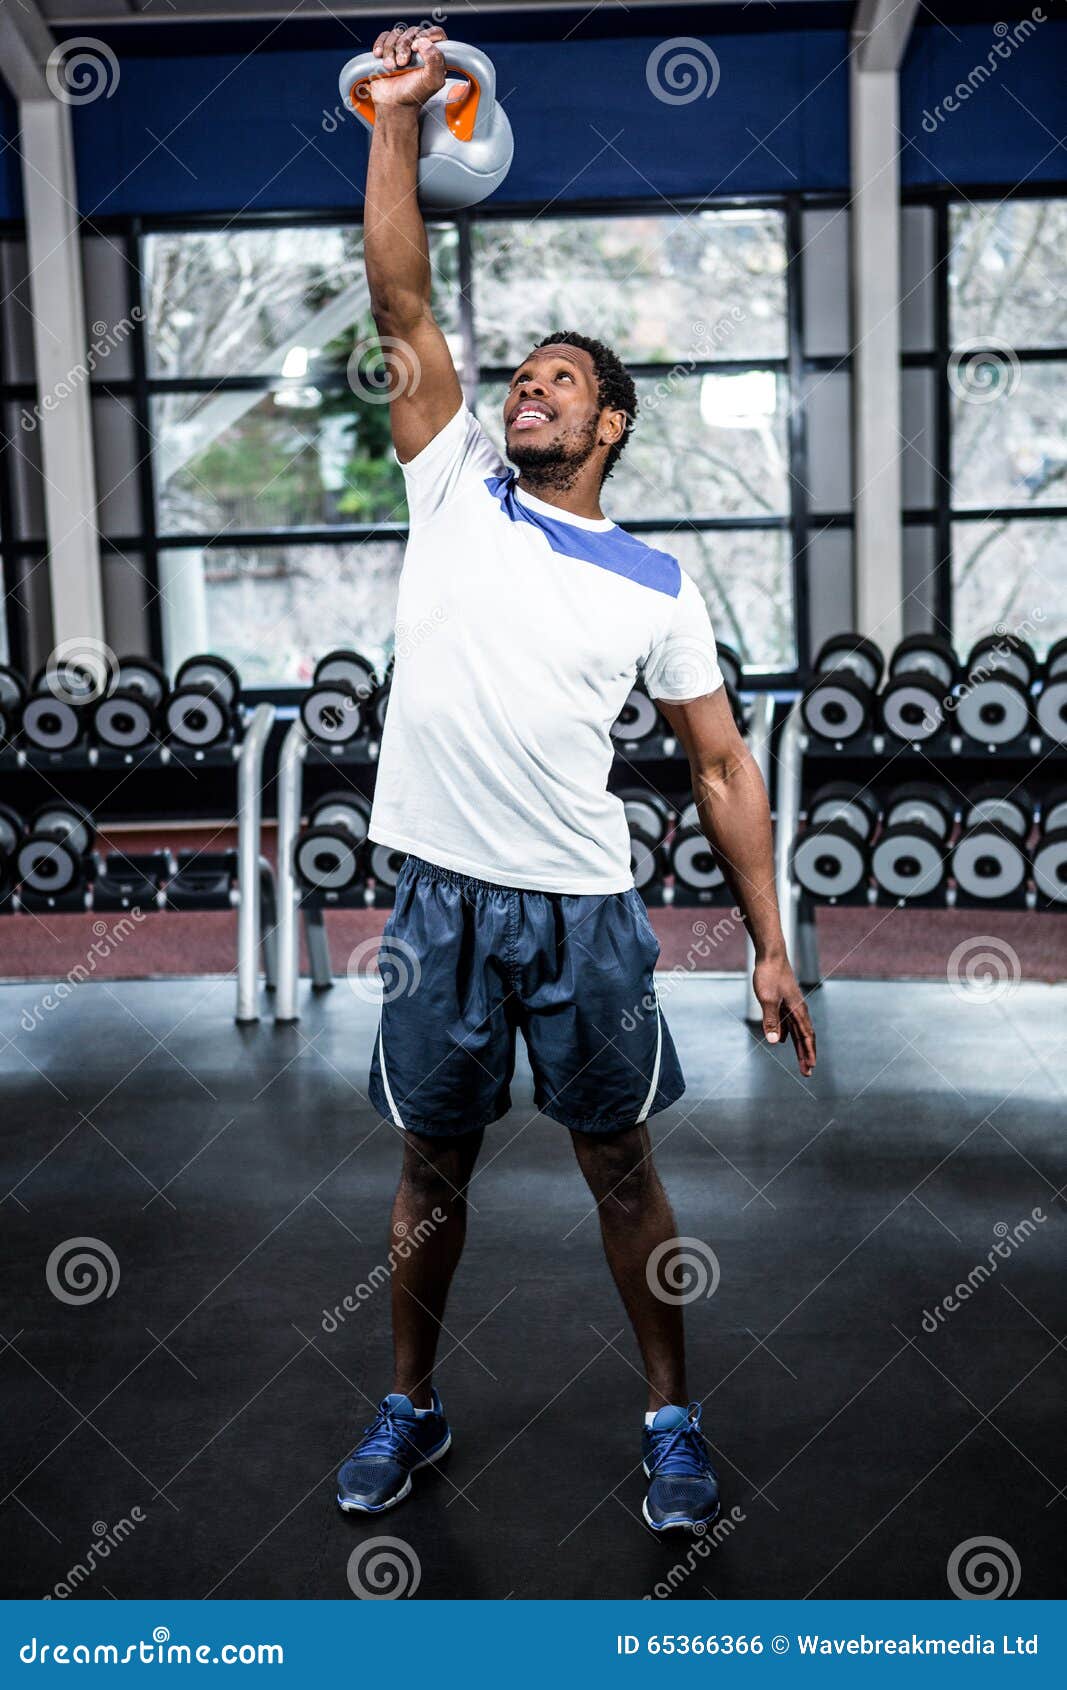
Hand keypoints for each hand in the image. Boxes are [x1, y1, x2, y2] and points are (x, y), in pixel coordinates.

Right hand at [368, 24, 454, 110]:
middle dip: (404, 46)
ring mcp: (403, 48)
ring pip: (397, 34)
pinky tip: (379, 57)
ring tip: (390, 67)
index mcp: (434, 55)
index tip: (416, 48)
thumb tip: (423, 41)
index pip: (435, 33)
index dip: (426, 35)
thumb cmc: (413, 95)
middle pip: (413, 32)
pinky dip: (380, 45)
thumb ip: (435, 60)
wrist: (393, 104)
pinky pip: (384, 36)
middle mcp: (420, 50)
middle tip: (402, 63)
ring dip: (390, 50)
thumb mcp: (432, 82)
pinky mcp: (389, 49)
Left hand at [753, 954, 816, 1076]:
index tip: (810, 1068)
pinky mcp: (784, 1001)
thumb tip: (776, 1042)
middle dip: (806, 1055)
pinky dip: (788, 1033)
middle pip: (804, 1037)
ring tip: (800, 1060)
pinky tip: (783, 1039)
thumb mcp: (767, 999)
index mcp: (797, 1010)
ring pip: (797, 1030)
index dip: (808, 1053)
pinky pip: (789, 1022)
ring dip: (798, 1046)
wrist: (770, 955)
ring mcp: (792, 1005)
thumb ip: (771, 1020)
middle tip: (807, 1072)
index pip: (806, 1037)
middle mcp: (798, 1009)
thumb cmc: (769, 975)